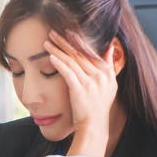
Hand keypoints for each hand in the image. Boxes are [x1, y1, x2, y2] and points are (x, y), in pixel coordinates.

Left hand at [43, 30, 116, 156]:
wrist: (94, 125)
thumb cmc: (98, 107)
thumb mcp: (110, 85)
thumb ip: (109, 65)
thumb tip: (110, 47)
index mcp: (106, 72)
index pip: (89, 52)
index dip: (77, 40)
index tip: (68, 31)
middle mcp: (100, 75)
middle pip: (79, 54)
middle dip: (64, 41)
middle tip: (52, 32)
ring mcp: (90, 82)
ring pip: (71, 61)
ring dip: (58, 50)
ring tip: (47, 41)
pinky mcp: (80, 90)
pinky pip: (67, 73)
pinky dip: (59, 63)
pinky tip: (50, 56)